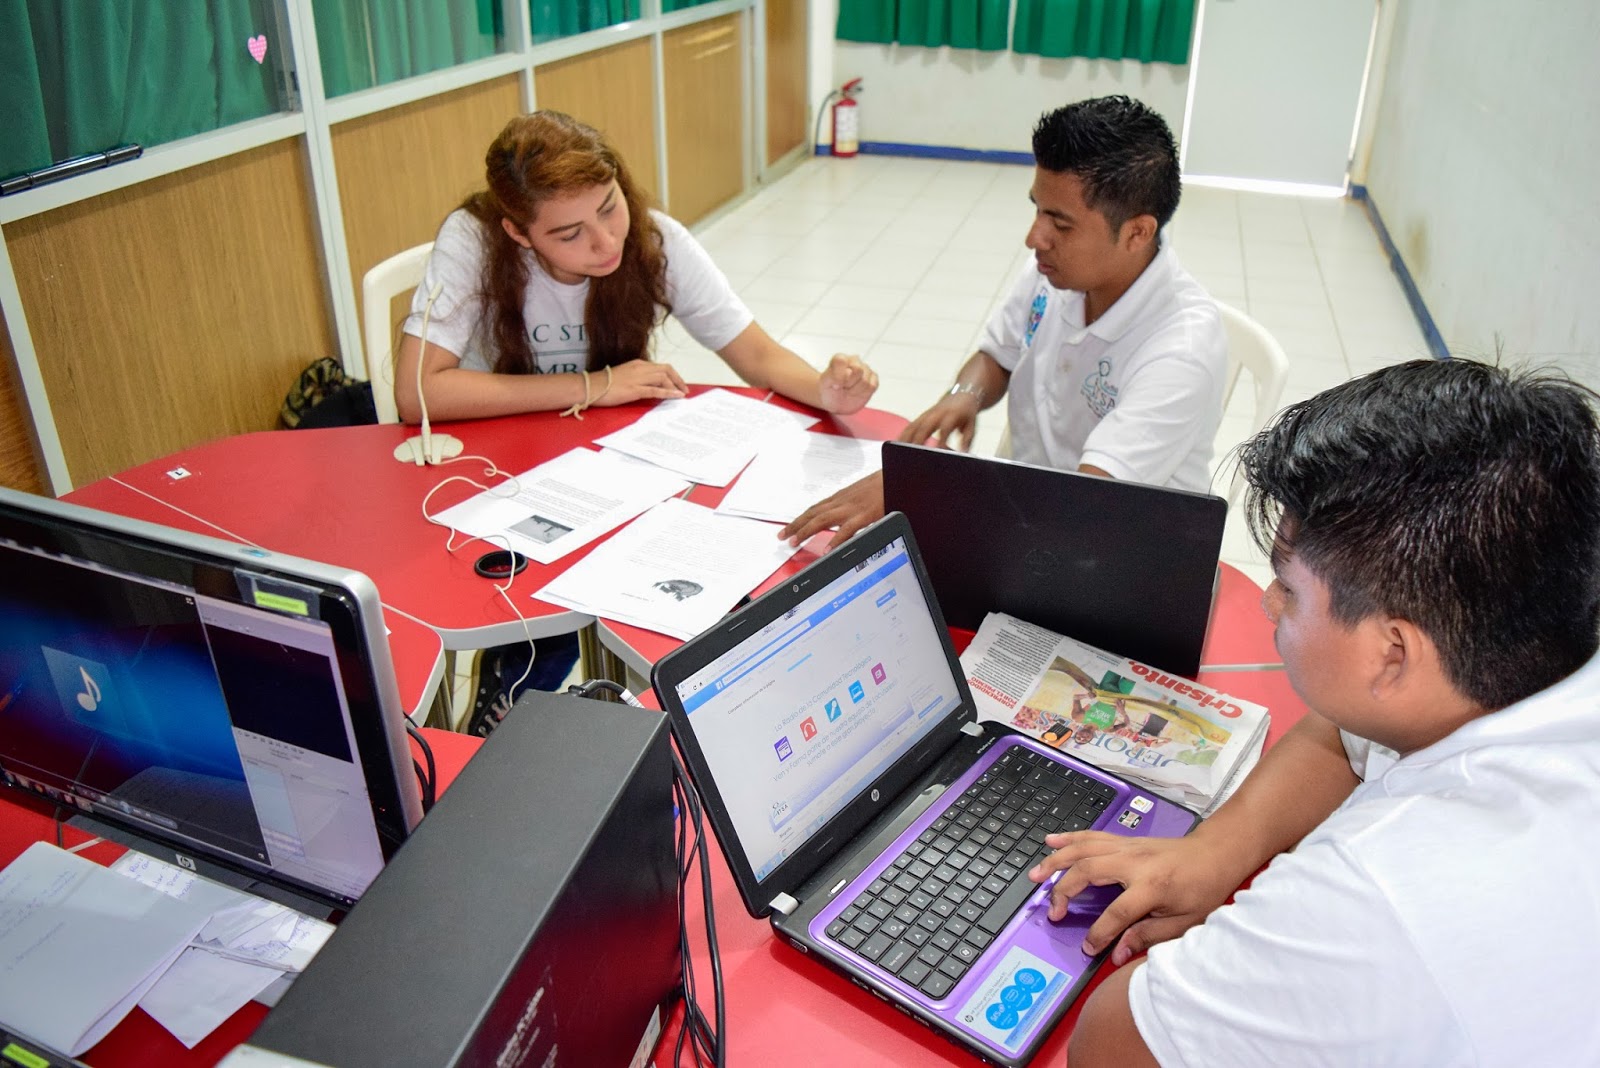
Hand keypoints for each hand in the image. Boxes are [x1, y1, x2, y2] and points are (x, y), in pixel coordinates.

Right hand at [590, 359, 688, 406]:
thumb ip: (637, 378)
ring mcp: (637, 378)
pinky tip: (676, 397)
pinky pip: (656, 390)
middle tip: (685, 390)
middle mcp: (640, 368)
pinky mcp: (634, 389)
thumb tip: (648, 386)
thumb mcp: (624, 376)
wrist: (590, 387)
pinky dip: (668, 393)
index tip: (679, 384)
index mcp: (637, 364)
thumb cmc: (603, 384)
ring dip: (675, 386)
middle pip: (666, 370)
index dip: (673, 375)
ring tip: (682, 395)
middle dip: (678, 379)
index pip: (661, 367)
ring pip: (663, 378)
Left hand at [778, 471, 884, 547]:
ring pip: (823, 519)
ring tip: (794, 542)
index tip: (787, 530)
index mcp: (842, 497)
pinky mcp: (866, 514)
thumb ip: (852, 506)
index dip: (799, 520)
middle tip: (782, 537)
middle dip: (796, 526)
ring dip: (806, 531)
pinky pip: (848, 529)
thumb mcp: (864, 496)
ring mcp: (853, 507)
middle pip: (813, 514)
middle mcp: (843, 501)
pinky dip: (836, 540)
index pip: (815, 509)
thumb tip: (843, 520)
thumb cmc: (885, 484)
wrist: (901, 473)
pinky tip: (827, 549)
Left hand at [817, 354, 878, 414]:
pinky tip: (857, 392)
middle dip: (848, 383)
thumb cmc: (829, 389)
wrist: (835, 401)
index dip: (839, 376)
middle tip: (842, 387)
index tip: (834, 384)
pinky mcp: (873, 379)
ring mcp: (865, 369)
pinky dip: (864, 393)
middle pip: (858, 369)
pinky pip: (872, 386)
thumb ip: (833, 374)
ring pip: (865, 380)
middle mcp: (855, 360)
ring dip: (855, 390)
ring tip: (849, 390)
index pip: (842, 361)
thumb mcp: (824, 382)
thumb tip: (847, 373)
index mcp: (841, 358)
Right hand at [897, 393, 982, 449]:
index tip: (938, 454)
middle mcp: (937, 414)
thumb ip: (967, 441)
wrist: (962, 393)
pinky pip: (910, 426)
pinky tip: (896, 444)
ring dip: (905, 439)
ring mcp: (927, 414)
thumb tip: (962, 455)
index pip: (945, 429)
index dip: (941, 441)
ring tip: (897, 452)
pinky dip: (903, 435)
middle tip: (911, 456)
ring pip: (913, 426)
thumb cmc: (967, 412)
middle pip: (924, 427)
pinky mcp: (922, 416)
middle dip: (917, 442)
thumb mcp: (971, 426)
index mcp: (951, 415)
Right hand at [1027, 830, 1249, 966]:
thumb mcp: (1184, 921)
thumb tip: (1117, 954)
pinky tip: (1051, 841)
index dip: (1099, 933)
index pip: (1116, 913)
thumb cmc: (1203, 888)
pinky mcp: (1124, 840)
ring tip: (1036, 875)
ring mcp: (1127, 847)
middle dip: (1064, 892)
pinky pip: (1091, 836)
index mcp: (1151, 886)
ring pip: (1083, 849)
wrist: (1215, 854)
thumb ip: (1148, 936)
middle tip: (1054, 912)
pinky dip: (1069, 838)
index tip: (1089, 947)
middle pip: (1088, 872)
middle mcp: (1134, 862)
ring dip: (1056, 861)